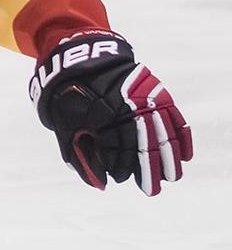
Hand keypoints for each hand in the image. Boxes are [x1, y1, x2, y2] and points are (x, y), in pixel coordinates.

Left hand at [30, 31, 191, 194]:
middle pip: (143, 144)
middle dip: (148, 170)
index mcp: (103, 114)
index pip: (117, 149)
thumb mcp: (64, 122)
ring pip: (162, 133)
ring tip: (171, 177)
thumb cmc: (69, 95)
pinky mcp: (156, 91)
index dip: (119, 167)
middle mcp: (127, 107)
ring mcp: (145, 98)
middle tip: (151, 190)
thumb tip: (98, 183)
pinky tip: (184, 155)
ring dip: (168, 158)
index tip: (119, 178)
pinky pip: (173, 117)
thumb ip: (78, 153)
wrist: (82, 59)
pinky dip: (180, 136)